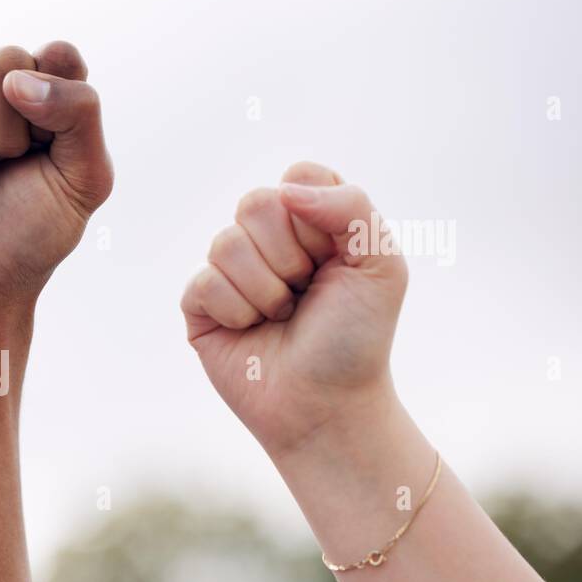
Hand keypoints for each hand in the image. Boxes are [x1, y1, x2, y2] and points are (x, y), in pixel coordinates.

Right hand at [181, 162, 408, 457]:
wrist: (325, 404)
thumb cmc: (356, 337)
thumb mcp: (380, 264)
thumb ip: (350, 207)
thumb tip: (284, 191)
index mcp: (312, 219)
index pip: (299, 177)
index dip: (316, 218)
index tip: (333, 260)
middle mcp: (268, 238)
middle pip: (254, 203)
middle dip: (289, 257)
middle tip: (304, 293)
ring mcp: (230, 270)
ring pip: (226, 243)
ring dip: (265, 292)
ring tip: (280, 316)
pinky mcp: (200, 304)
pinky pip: (204, 282)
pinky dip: (237, 313)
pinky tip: (251, 331)